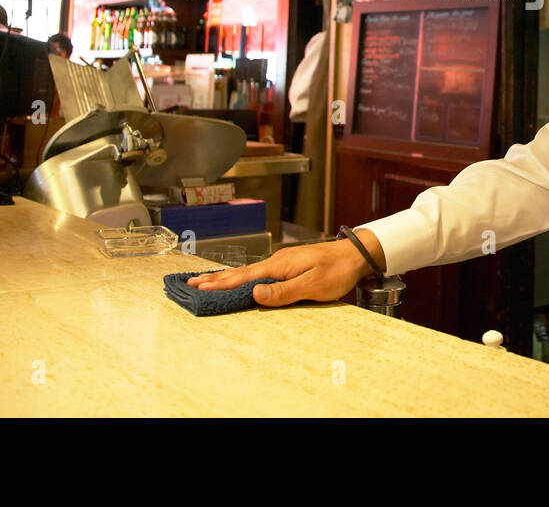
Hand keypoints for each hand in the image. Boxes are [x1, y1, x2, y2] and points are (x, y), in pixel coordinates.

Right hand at [185, 232, 382, 307]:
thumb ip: (283, 291)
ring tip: (207, 281)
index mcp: (279, 266)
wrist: (356, 254)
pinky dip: (241, 276)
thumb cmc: (337, 270)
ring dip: (226, 277)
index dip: (220, 284)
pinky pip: (258, 272)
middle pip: (240, 272)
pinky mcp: (288, 266)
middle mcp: (277, 262)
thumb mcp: (312, 285)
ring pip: (247, 271)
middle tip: (191, 283)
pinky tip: (239, 279)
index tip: (199, 287)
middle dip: (215, 279)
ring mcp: (282, 263)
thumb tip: (254, 294)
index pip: (243, 277)